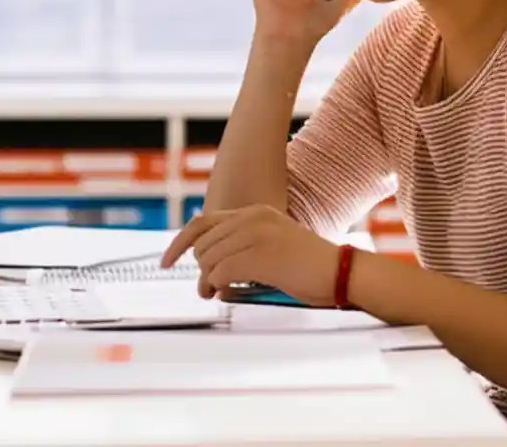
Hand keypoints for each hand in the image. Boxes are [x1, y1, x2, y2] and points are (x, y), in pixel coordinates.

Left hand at [161, 205, 339, 306]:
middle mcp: (252, 218)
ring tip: (214, 294)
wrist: (341, 273)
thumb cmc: (309, 268)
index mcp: (254, 213)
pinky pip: (220, 272)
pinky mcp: (261, 255)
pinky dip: (216, 286)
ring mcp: (257, 235)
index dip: (178, 243)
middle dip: (199, 269)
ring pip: (208, 259)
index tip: (165, 262)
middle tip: (207, 289)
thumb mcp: (272, 245)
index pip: (202, 222)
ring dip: (206, 281)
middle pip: (201, 244)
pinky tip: (223, 292)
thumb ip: (243, 247)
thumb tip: (208, 270)